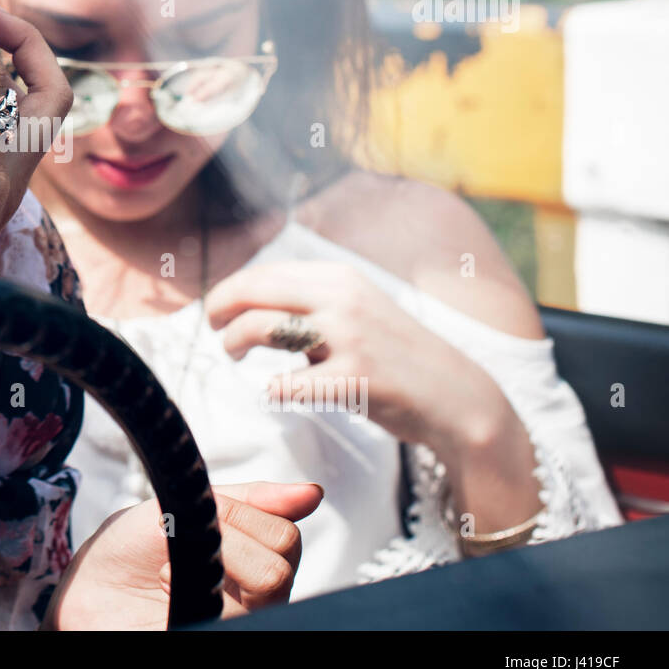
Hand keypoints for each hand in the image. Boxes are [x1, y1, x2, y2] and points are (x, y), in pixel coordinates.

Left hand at [44, 481, 322, 629]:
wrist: (82, 588)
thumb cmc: (128, 552)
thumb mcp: (186, 505)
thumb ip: (249, 500)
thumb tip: (311, 493)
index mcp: (254, 565)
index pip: (286, 535)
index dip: (239, 518)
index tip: (199, 523)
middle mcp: (254, 602)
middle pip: (282, 560)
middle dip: (226, 536)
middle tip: (185, 548)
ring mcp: (234, 623)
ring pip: (268, 582)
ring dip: (209, 562)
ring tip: (173, 573)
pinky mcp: (209, 634)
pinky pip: (232, 616)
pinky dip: (195, 588)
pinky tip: (169, 592)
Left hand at [205, 260, 512, 452]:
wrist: (455, 396)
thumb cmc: (395, 355)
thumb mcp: (357, 309)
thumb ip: (312, 301)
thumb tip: (250, 301)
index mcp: (341, 278)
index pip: (266, 273)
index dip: (231, 289)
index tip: (217, 308)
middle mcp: (343, 299)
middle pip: (255, 291)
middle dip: (220, 308)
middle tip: (212, 327)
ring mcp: (349, 337)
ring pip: (263, 328)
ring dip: (234, 341)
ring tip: (232, 354)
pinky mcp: (355, 378)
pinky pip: (288, 382)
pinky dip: (271, 388)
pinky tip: (274, 391)